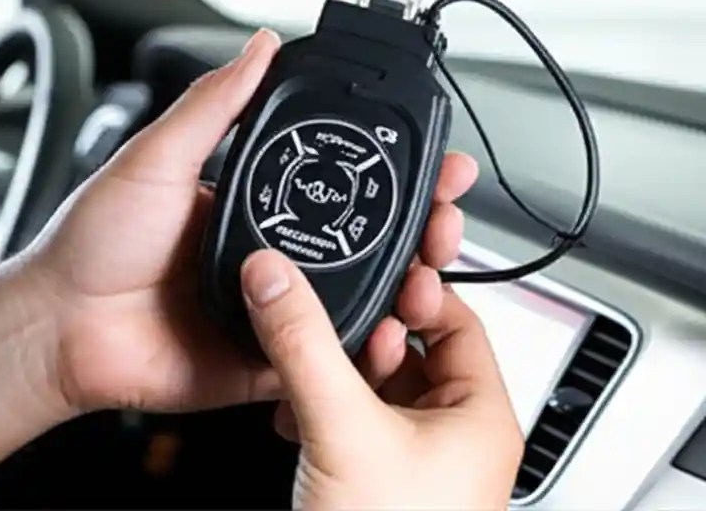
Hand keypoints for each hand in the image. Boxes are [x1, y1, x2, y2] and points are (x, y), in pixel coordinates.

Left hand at [20, 28, 478, 412]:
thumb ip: (212, 105)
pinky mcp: (263, 363)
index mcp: (244, 203)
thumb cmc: (89, 243)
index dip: (384, 175)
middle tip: (446, 220)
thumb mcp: (155, 156)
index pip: (332, 183)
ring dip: (399, 289)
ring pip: (353, 303)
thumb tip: (259, 46)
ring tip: (432, 273)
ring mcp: (268, 311)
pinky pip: (322, 362)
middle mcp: (264, 255)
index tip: (430, 161)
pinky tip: (390, 333)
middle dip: (414, 232)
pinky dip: (360, 354)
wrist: (59, 328)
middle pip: (358, 244)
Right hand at [242, 249, 522, 508]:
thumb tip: (276, 278)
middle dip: (362, 333)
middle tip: (327, 316)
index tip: (374, 267)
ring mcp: (414, 465)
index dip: (415, 288)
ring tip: (304, 364)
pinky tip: (290, 413)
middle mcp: (453, 439)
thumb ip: (305, 345)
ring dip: (334, 371)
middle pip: (411, 352)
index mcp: (478, 416)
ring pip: (375, 389)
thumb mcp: (343, 427)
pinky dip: (319, 409)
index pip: (458, 320)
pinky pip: (350, 425)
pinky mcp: (375, 485)